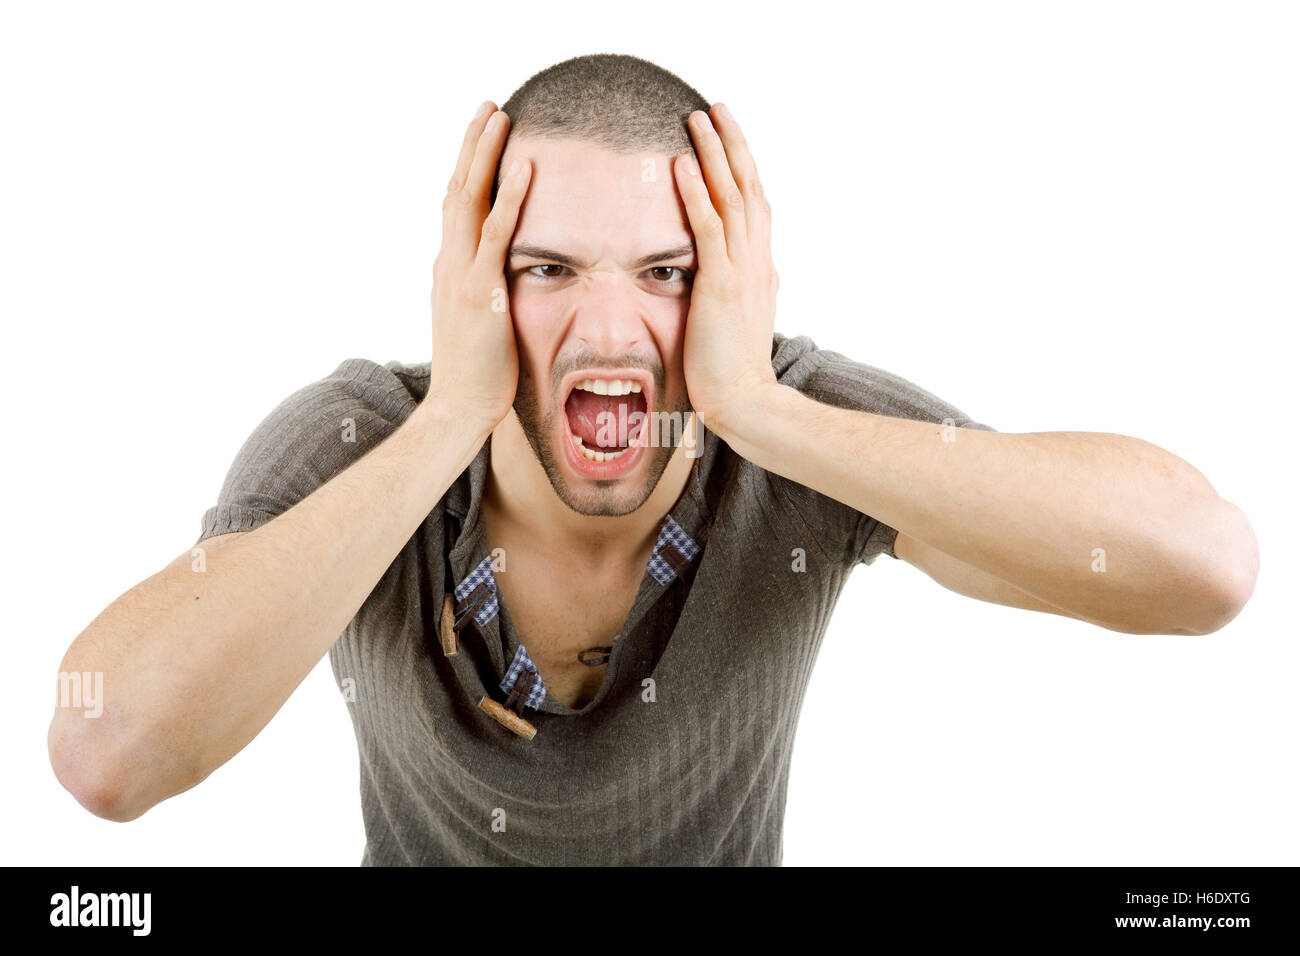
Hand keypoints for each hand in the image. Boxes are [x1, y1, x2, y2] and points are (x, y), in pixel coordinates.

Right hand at [427, 101, 531, 433]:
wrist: (458, 410)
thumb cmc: (477, 376)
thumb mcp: (477, 324)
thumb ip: (482, 295)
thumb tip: (493, 281)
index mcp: (450, 268)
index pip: (458, 207)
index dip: (469, 168)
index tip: (482, 135)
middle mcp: (449, 262)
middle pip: (457, 189)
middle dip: (472, 145)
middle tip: (488, 106)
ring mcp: (461, 274)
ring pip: (469, 200)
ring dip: (485, 154)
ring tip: (499, 116)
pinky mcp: (480, 292)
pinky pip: (497, 235)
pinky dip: (510, 198)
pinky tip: (525, 166)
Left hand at [673, 103, 779, 437]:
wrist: (747, 402)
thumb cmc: (736, 371)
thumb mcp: (743, 321)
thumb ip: (743, 291)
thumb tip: (744, 276)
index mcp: (761, 268)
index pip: (755, 205)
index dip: (743, 167)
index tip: (729, 137)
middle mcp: (757, 261)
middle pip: (748, 187)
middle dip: (732, 144)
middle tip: (716, 108)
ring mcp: (743, 270)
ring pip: (731, 196)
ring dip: (713, 154)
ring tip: (698, 118)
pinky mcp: (721, 285)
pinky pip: (708, 227)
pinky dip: (695, 192)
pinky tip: (681, 164)